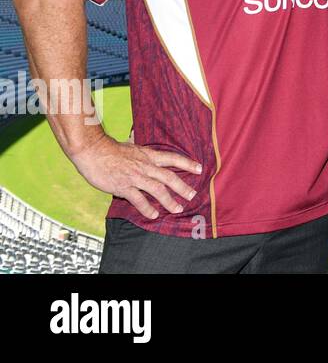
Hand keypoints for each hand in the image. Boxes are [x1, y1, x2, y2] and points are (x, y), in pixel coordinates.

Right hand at [68, 132, 201, 219]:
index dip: (187, 163)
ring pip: (157, 189)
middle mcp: (145, 166)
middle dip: (183, 187)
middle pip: (169, 176)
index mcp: (148, 155)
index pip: (172, 158)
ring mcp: (135, 177)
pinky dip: (147, 208)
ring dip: (169, 200)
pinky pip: (138, 199)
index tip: (199, 168)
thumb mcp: (132, 147)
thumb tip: (150, 154)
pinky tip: (153, 215)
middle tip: (192, 195)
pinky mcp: (123, 186)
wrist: (93, 151)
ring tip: (177, 209)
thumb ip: (142, 154)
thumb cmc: (110, 150)